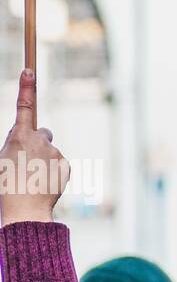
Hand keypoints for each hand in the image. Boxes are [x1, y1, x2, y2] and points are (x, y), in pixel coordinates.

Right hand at [0, 70, 69, 225]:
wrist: (24, 212)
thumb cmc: (5, 188)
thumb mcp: (1, 162)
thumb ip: (15, 146)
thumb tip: (25, 140)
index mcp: (18, 138)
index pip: (24, 107)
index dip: (26, 87)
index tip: (29, 70)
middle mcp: (40, 141)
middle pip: (42, 133)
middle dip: (37, 143)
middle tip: (25, 163)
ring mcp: (55, 153)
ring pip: (50, 152)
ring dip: (43, 161)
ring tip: (31, 180)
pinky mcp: (65, 165)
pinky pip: (58, 165)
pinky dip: (51, 172)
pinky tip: (42, 185)